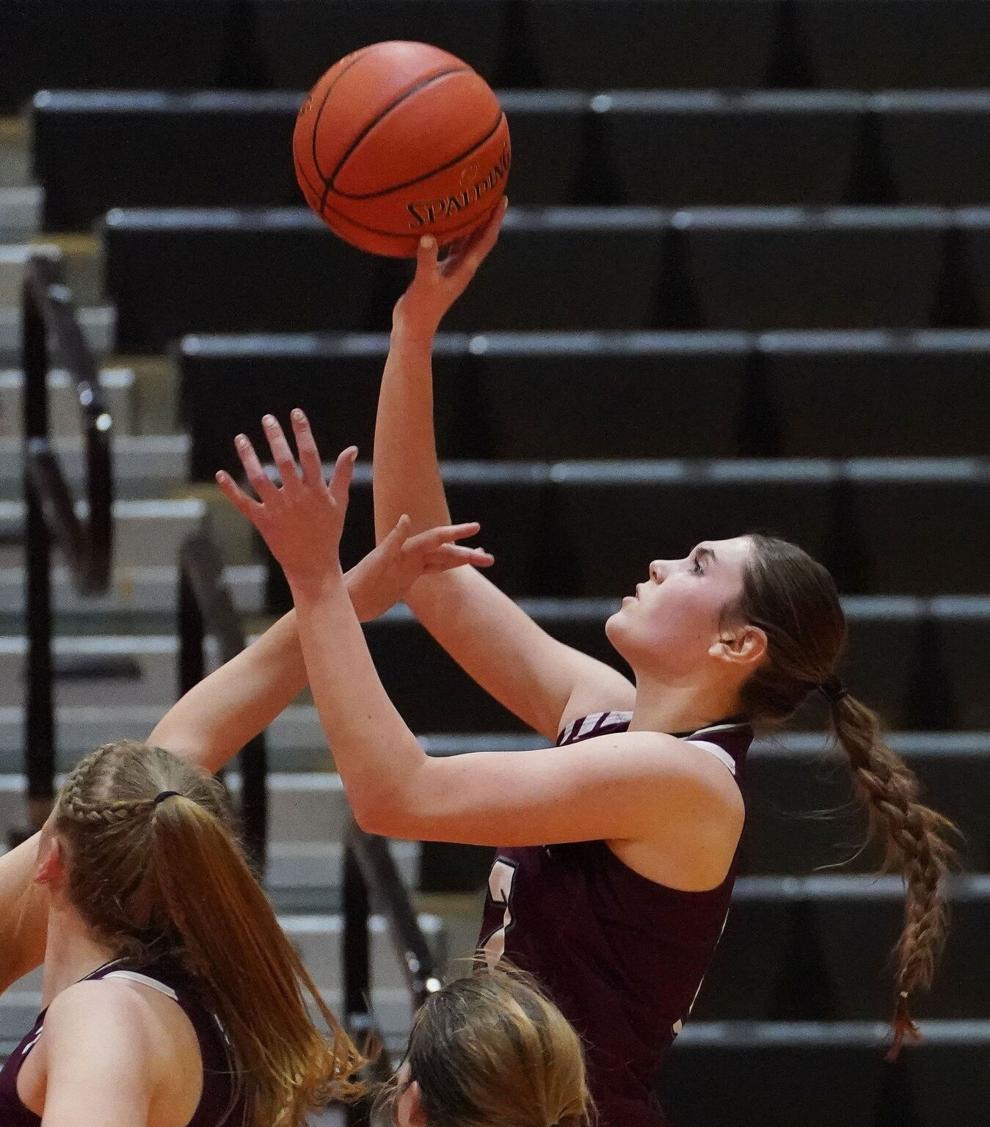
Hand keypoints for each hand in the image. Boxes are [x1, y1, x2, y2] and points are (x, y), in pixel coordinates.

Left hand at [216, 410, 353, 587]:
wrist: (314, 566)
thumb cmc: (328, 532)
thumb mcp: (340, 503)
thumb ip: (342, 474)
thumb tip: (351, 448)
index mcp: (316, 491)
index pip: (309, 455)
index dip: (302, 432)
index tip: (295, 413)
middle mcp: (296, 497)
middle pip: (283, 462)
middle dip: (275, 437)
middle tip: (267, 419)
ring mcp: (278, 509)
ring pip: (259, 478)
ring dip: (249, 457)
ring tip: (240, 438)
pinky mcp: (263, 522)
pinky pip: (243, 503)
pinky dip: (230, 489)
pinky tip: (221, 474)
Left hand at [346, 516, 493, 621]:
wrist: (344, 600)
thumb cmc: (355, 584)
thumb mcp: (374, 564)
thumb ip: (392, 542)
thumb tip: (407, 518)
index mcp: (404, 550)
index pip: (435, 538)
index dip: (455, 533)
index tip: (476, 528)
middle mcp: (409, 555)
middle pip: (444, 551)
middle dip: (467, 553)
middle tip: (489, 559)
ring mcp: (409, 566)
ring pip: (442, 559)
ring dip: (462, 558)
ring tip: (486, 559)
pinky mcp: (407, 578)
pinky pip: (433, 570)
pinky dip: (448, 566)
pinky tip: (458, 564)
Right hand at [392, 196, 507, 342]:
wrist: (413, 329)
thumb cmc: (421, 309)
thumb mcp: (424, 282)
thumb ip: (426, 259)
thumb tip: (428, 236)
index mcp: (465, 269)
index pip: (486, 240)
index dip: (495, 220)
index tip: (502, 199)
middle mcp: (462, 267)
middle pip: (479, 237)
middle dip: (486, 216)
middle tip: (488, 192)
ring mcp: (451, 269)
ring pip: (464, 241)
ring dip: (469, 223)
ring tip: (469, 200)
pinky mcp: (438, 271)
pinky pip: (448, 246)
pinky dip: (448, 232)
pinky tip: (441, 220)